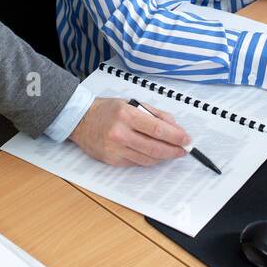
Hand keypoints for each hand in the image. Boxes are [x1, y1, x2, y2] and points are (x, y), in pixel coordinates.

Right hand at [69, 97, 190, 166]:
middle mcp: (120, 133)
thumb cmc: (107, 109)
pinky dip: (149, 160)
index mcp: (127, 115)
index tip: (186, 140)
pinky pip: (137, 163)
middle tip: (183, 150)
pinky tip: (155, 155)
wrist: (80, 120)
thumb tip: (175, 127)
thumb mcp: (132, 103)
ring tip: (172, 152)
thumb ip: (155, 114)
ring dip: (163, 157)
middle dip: (174, 150)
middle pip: (155, 148)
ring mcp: (115, 149)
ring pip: (148, 159)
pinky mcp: (112, 160)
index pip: (158, 129)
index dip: (176, 137)